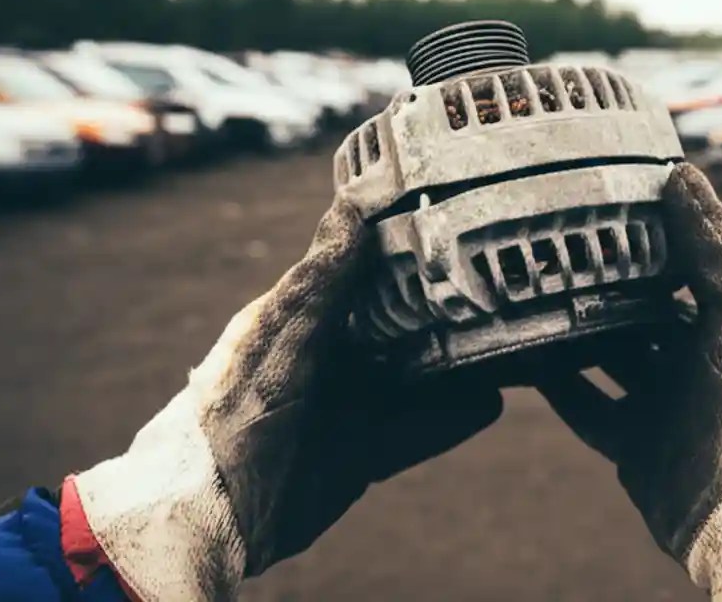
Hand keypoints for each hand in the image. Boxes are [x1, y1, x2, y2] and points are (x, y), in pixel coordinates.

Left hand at [69, 197, 502, 599]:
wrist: (213, 513)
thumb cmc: (231, 411)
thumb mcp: (279, 338)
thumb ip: (319, 281)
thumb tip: (352, 207)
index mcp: (304, 318)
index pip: (363, 272)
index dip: (405, 252)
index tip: (454, 228)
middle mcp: (331, 356)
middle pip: (400, 324)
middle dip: (444, 310)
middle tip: (498, 288)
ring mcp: (349, 405)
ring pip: (416, 377)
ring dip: (458, 365)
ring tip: (508, 344)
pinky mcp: (362, 450)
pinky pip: (418, 428)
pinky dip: (453, 417)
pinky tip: (490, 403)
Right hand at [537, 163, 721, 600]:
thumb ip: (716, 247)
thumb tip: (683, 176)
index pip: (690, 260)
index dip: (658, 228)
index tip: (610, 195)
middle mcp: (698, 358)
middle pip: (643, 305)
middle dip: (606, 278)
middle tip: (556, 244)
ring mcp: (665, 401)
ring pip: (609, 353)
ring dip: (575, 329)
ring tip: (533, 293)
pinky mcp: (635, 441)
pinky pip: (586, 404)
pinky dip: (558, 383)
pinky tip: (527, 357)